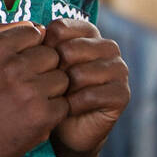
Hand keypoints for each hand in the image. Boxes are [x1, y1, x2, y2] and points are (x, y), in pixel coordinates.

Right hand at [0, 21, 69, 156]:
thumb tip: (30, 24)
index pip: (34, 31)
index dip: (32, 46)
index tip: (24, 61)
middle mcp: (13, 68)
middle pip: (52, 54)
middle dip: (44, 67)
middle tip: (28, 83)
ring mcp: (30, 93)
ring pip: (62, 79)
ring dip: (51, 89)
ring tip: (31, 100)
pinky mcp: (42, 117)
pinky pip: (64, 104)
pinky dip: (53, 112)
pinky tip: (34, 116)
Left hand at [43, 19, 129, 154]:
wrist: (64, 128)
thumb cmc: (50, 90)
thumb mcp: (42, 63)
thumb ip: (41, 43)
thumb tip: (34, 30)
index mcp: (88, 32)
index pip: (60, 28)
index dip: (43, 49)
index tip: (39, 64)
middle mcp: (108, 47)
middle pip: (69, 50)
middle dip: (54, 72)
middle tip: (51, 86)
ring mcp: (119, 69)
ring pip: (79, 74)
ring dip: (63, 91)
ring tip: (59, 97)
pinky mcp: (122, 94)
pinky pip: (89, 96)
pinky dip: (72, 106)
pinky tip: (68, 109)